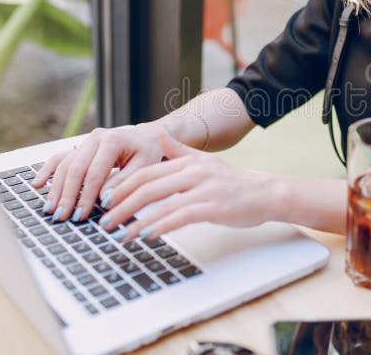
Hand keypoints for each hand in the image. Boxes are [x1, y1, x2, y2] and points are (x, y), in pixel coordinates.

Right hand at [34, 125, 165, 222]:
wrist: (146, 137)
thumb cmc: (147, 152)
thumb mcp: (144, 167)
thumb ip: (124, 182)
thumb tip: (104, 200)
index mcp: (113, 140)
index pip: (95, 173)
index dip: (86, 196)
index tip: (80, 215)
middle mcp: (95, 138)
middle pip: (75, 169)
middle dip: (67, 195)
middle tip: (60, 216)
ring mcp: (85, 141)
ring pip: (64, 165)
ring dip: (55, 188)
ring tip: (50, 209)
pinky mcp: (79, 147)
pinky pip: (59, 157)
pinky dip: (47, 170)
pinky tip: (37, 184)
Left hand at [98, 129, 277, 241]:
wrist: (267, 193)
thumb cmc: (234, 183)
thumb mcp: (205, 161)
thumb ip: (180, 151)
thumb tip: (160, 135)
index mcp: (188, 161)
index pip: (146, 172)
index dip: (122, 186)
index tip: (104, 200)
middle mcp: (193, 171)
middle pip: (147, 186)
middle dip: (121, 205)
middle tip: (103, 221)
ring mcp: (203, 189)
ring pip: (159, 203)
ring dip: (134, 221)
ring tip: (118, 235)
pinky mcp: (213, 207)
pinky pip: (179, 216)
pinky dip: (159, 226)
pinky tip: (145, 236)